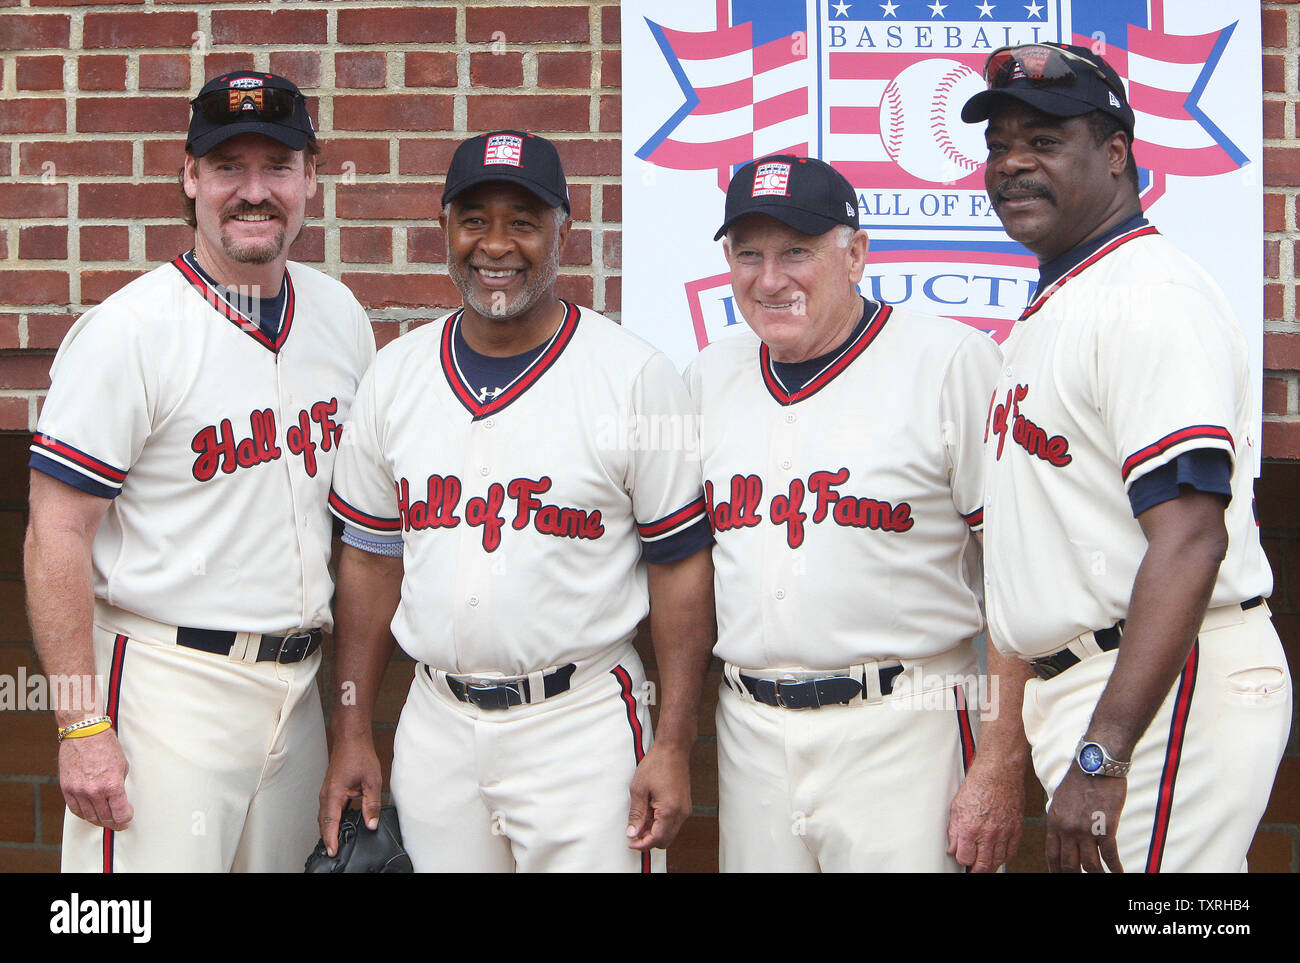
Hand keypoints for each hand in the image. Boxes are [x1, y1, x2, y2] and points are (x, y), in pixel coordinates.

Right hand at [59, 728, 132, 830]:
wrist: (84, 733)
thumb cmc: (105, 746)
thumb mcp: (122, 766)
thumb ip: (119, 785)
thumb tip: (119, 800)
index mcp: (112, 784)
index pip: (120, 812)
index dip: (126, 818)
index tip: (128, 818)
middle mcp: (94, 790)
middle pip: (105, 817)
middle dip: (114, 823)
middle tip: (119, 824)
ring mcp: (78, 791)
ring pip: (89, 816)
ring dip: (99, 821)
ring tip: (106, 821)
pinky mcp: (67, 788)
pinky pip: (75, 809)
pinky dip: (84, 814)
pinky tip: (91, 814)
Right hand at [318, 732, 382, 856]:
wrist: (351, 739)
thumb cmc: (359, 755)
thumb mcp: (372, 781)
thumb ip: (371, 804)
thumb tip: (371, 823)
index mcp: (335, 793)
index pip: (331, 822)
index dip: (331, 838)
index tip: (333, 851)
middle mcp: (327, 794)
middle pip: (324, 822)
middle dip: (328, 838)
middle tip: (334, 853)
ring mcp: (327, 792)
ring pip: (325, 816)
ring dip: (328, 829)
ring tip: (336, 844)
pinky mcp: (331, 790)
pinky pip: (328, 809)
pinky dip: (331, 820)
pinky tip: (339, 825)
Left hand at [626, 742, 691, 850]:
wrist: (673, 749)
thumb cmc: (656, 765)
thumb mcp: (639, 789)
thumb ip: (636, 814)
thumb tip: (633, 833)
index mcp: (670, 810)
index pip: (656, 839)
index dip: (642, 844)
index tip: (630, 843)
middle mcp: (681, 813)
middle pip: (665, 840)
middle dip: (648, 840)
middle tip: (633, 832)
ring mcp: (685, 809)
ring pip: (669, 833)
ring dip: (655, 831)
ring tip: (640, 817)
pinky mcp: (684, 805)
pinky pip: (673, 823)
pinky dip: (661, 823)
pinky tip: (650, 811)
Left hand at [947, 758, 1024, 871]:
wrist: (999, 773)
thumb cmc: (979, 784)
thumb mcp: (957, 807)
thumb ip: (954, 831)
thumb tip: (953, 847)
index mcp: (970, 829)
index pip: (965, 858)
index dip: (962, 860)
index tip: (961, 857)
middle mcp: (988, 834)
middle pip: (983, 865)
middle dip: (976, 870)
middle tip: (974, 869)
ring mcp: (1004, 833)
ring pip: (998, 861)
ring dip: (991, 865)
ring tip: (985, 864)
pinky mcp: (1016, 829)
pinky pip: (1011, 851)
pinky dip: (1005, 856)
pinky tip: (999, 855)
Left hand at [1046, 765, 1125, 872]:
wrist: (1096, 764)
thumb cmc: (1081, 779)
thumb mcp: (1061, 799)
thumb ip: (1061, 819)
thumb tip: (1063, 834)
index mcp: (1055, 822)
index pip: (1052, 854)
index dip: (1055, 869)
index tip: (1059, 876)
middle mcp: (1068, 829)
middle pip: (1069, 864)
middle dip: (1074, 875)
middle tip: (1081, 879)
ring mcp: (1086, 830)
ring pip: (1089, 865)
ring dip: (1097, 875)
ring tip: (1103, 878)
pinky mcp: (1106, 828)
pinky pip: (1109, 856)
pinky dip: (1115, 868)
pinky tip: (1119, 874)